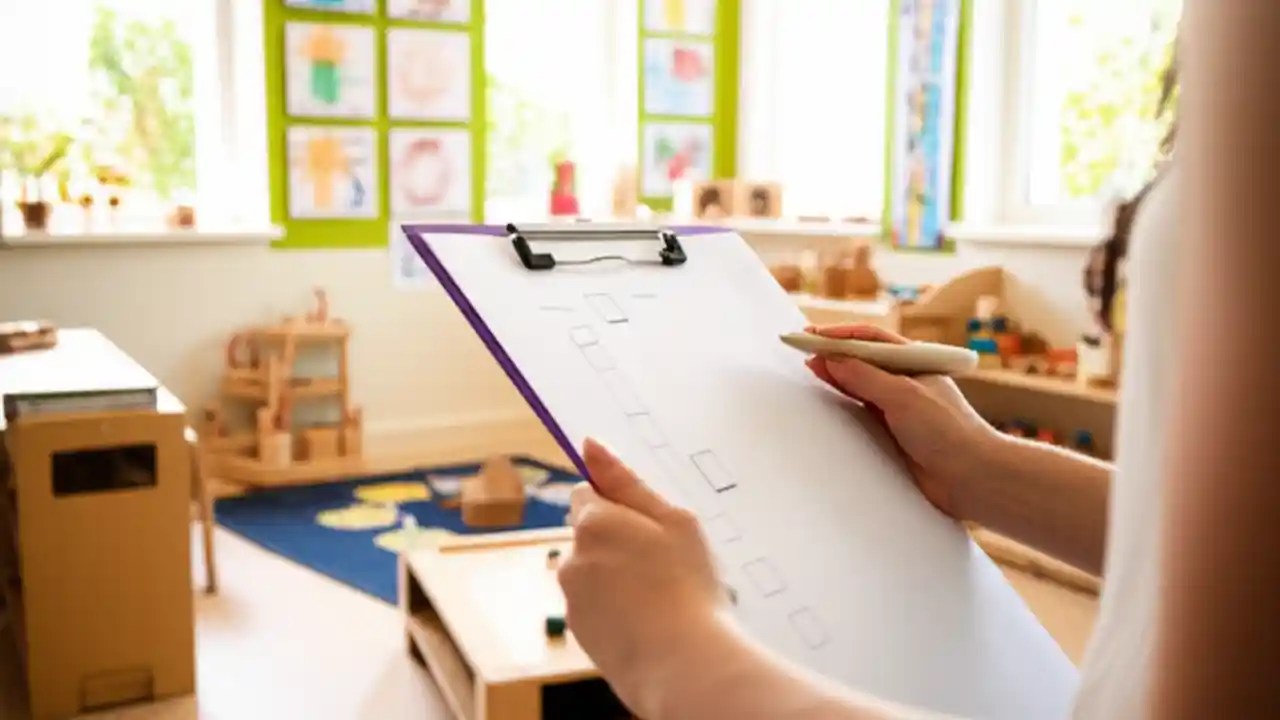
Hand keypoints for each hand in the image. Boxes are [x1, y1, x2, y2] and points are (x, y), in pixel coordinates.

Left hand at [559, 439, 730, 714]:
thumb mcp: (674, 520)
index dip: (619, 505)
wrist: (683, 664)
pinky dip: (616, 609)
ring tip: (659, 595)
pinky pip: (596, 606)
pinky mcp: (580, 631)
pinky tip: (648, 620)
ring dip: (616, 576)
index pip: (588, 494)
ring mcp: (573, 598)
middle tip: (663, 561)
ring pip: (593, 572)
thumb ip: (627, 480)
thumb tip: (590, 444)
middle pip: (590, 534)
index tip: (646, 523)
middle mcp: (572, 558)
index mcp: (594, 523)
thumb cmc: (687, 588)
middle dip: (617, 541)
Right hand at [803, 324, 1001, 519]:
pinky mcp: (893, 433)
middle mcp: (906, 381)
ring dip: (835, 377)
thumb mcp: (903, 396)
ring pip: (859, 385)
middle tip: (802, 350)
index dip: (838, 336)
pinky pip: (861, 413)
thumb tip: (831, 359)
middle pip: (862, 360)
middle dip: (832, 353)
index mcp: (914, 363)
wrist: (972, 477)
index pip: (870, 340)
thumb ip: (865, 377)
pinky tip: (828, 400)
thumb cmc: (948, 431)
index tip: (810, 336)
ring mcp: (899, 407)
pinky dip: (843, 403)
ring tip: (810, 370)